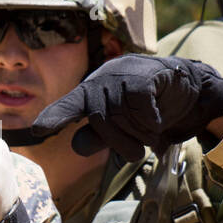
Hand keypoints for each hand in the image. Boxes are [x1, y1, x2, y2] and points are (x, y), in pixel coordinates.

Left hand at [22, 54, 222, 159]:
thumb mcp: (118, 125)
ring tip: (151, 130)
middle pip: (101, 122)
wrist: (184, 84)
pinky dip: (152, 122)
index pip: (68, 105)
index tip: (38, 130)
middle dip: (121, 142)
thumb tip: (75, 145)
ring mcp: (123, 73)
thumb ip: (97, 136)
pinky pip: (144, 111)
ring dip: (141, 134)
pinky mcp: (147, 74)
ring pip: (124, 118)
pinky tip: (158, 118)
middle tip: (137, 149)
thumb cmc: (144, 107)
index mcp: (90, 92)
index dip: (54, 117)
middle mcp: (102, 79)